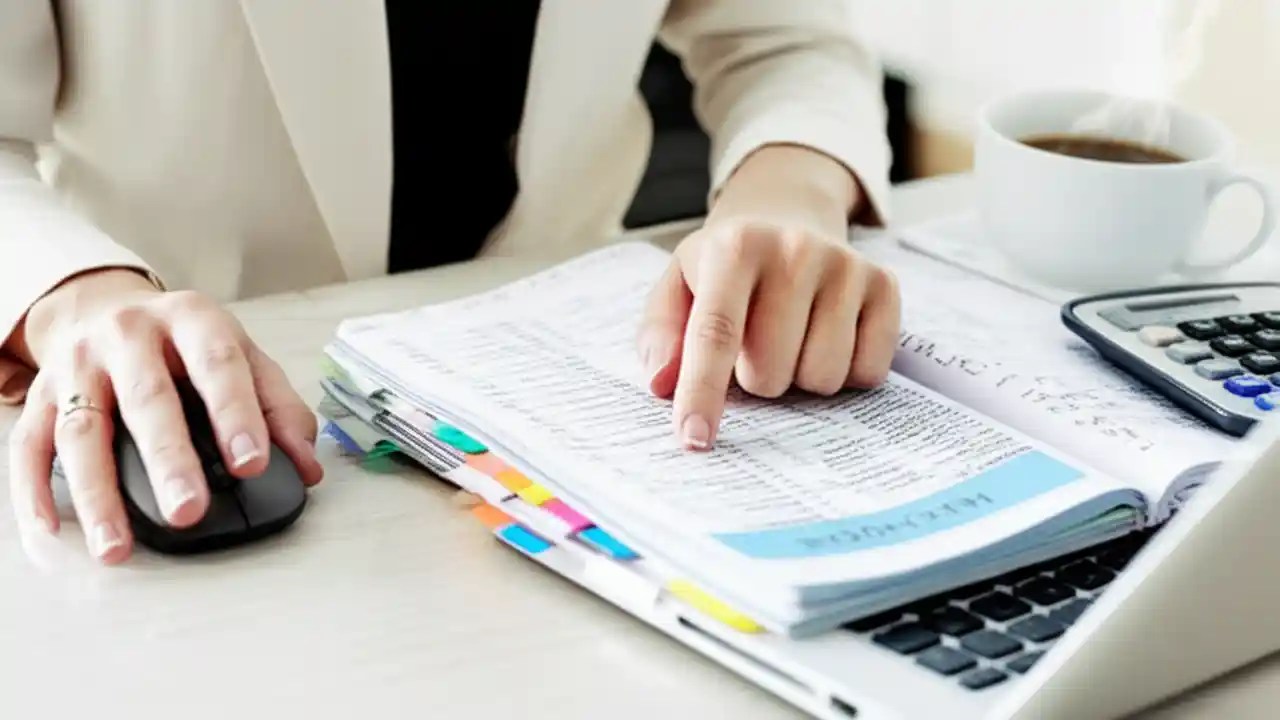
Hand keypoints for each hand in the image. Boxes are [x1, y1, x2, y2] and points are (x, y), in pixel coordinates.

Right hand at [7, 269, 323, 562]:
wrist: (106, 306)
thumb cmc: (184, 343)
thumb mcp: (242, 356)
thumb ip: (279, 409)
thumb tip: (308, 467)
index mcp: (192, 321)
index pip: (218, 366)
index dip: (236, 415)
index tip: (252, 465)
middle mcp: (130, 335)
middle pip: (148, 399)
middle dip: (169, 459)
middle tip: (188, 510)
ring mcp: (79, 364)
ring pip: (82, 430)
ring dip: (98, 494)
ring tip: (116, 546)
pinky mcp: (40, 394)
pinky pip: (28, 445)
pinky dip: (34, 492)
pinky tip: (51, 531)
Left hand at [637, 145, 899, 449]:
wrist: (788, 218)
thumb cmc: (724, 270)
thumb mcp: (677, 287)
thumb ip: (662, 336)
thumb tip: (663, 384)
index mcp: (735, 247)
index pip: (716, 334)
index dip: (702, 392)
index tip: (694, 439)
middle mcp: (795, 248)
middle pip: (771, 371)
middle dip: (755, 380)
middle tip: (753, 348)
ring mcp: (845, 266)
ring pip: (822, 377)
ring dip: (800, 378)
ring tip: (790, 339)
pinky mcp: (884, 284)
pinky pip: (867, 372)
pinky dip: (845, 371)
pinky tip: (827, 336)